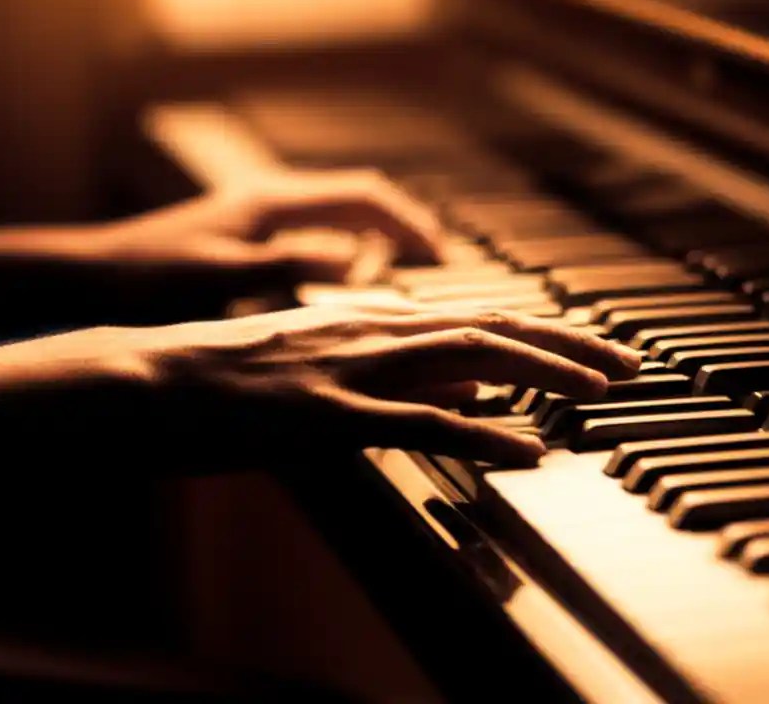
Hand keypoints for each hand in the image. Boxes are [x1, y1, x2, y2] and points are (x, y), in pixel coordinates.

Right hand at [0, 306, 642, 471]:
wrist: (138, 377)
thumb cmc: (222, 376)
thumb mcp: (314, 358)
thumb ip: (388, 365)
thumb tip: (465, 386)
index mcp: (368, 318)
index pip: (477, 314)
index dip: (545, 328)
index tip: (596, 347)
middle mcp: (370, 331)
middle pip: (493, 326)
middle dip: (570, 344)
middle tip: (630, 363)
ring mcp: (351, 370)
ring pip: (471, 361)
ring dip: (546, 374)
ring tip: (604, 390)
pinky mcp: (325, 416)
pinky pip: (420, 425)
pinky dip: (484, 437)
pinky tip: (531, 454)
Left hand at [96, 169, 443, 295]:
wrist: (84, 280)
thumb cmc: (146, 280)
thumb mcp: (221, 278)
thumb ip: (289, 265)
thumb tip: (358, 260)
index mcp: (272, 204)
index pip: (363, 197)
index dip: (409, 223)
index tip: (441, 255)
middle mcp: (269, 203)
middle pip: (356, 202)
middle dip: (402, 227)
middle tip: (438, 263)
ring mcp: (257, 221)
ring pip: (336, 220)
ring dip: (376, 242)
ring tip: (408, 277)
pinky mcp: (244, 242)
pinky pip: (313, 240)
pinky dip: (345, 257)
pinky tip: (348, 292)